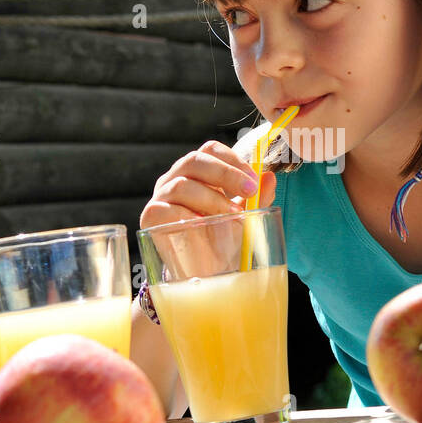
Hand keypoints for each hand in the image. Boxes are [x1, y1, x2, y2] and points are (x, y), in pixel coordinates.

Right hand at [140, 140, 277, 278]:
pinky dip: (189, 217)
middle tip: (250, 191)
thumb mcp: (245, 216)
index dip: (233, 160)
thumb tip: (270, 177)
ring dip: (212, 199)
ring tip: (231, 215)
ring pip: (182, 185)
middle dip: (226, 173)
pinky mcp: (151, 217)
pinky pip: (166, 209)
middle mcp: (176, 179)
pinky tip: (203, 226)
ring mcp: (161, 197)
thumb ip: (257, 197)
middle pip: (195, 160)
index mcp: (198, 173)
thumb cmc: (223, 238)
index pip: (210, 150)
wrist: (206, 272)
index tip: (254, 180)